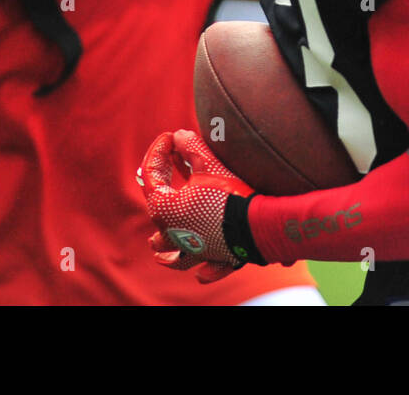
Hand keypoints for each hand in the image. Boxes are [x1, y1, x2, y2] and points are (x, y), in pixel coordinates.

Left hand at [139, 129, 253, 283]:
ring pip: (169, 251)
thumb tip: (179, 136)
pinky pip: (202, 268)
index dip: (158, 149)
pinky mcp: (214, 258)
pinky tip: (199, 272)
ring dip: (164, 243)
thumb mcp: (208, 162)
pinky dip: (200, 267)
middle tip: (171, 159)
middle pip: (157, 207)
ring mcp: (191, 250)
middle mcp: (171, 233)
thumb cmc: (229, 193)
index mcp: (163, 208)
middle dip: (161, 180)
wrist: (257, 224)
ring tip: (157, 240)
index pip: (150, 173)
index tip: (169, 136)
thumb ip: (190, 146)